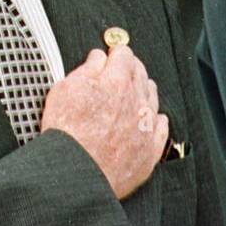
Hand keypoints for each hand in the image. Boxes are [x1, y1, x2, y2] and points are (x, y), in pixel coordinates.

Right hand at [41, 46, 168, 199]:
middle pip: (140, 74)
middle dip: (130, 68)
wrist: (76, 174)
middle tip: (121, 68)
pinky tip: (152, 118)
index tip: (112, 53)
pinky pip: (161, 128)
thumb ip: (87, 69)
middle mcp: (136, 101)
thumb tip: (97, 58)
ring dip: (144, 90)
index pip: (123, 54)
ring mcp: (145, 126)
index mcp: (117, 82)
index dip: (116, 51)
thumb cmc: (67, 134)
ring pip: (152, 98)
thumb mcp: (65, 89)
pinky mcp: (149, 150)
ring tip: (134, 90)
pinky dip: (156, 120)